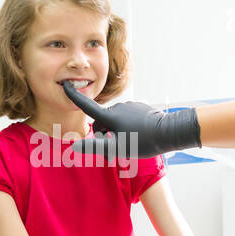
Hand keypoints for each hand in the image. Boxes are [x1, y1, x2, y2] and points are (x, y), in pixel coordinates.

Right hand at [62, 82, 200, 158]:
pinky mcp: (139, 109)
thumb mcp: (116, 148)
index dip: (74, 97)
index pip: (87, 106)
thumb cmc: (143, 141)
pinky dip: (127, 127)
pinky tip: (138, 136)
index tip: (65, 86)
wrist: (169, 132)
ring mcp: (130, 107)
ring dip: (117, 132)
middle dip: (104, 134)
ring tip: (130, 144)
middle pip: (102, 121)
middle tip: (116, 149)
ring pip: (115, 121)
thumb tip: (74, 146)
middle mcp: (118, 107)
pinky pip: (126, 119)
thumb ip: (95, 147)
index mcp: (110, 116)